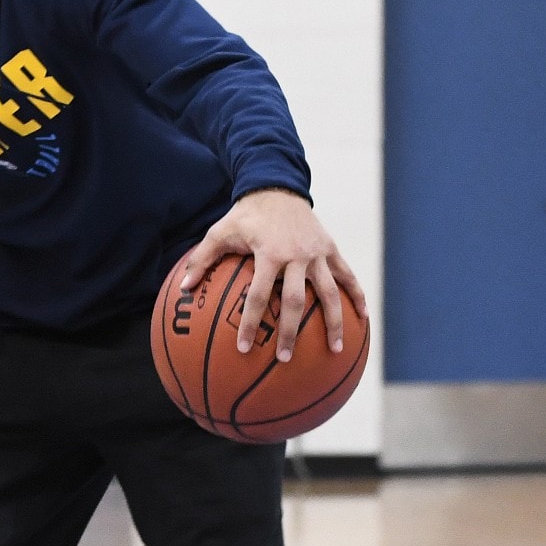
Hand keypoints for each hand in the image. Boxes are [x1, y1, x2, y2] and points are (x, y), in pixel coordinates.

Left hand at [176, 189, 367, 361]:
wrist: (278, 187)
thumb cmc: (245, 215)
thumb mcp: (219, 232)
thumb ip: (201, 260)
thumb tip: (182, 289)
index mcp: (269, 253)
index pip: (258, 295)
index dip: (250, 322)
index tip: (243, 348)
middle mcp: (296, 255)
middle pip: (295, 301)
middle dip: (289, 332)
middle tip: (284, 358)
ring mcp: (317, 253)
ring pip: (329, 293)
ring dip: (333, 323)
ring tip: (334, 350)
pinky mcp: (331, 250)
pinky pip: (347, 276)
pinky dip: (357, 296)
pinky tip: (363, 318)